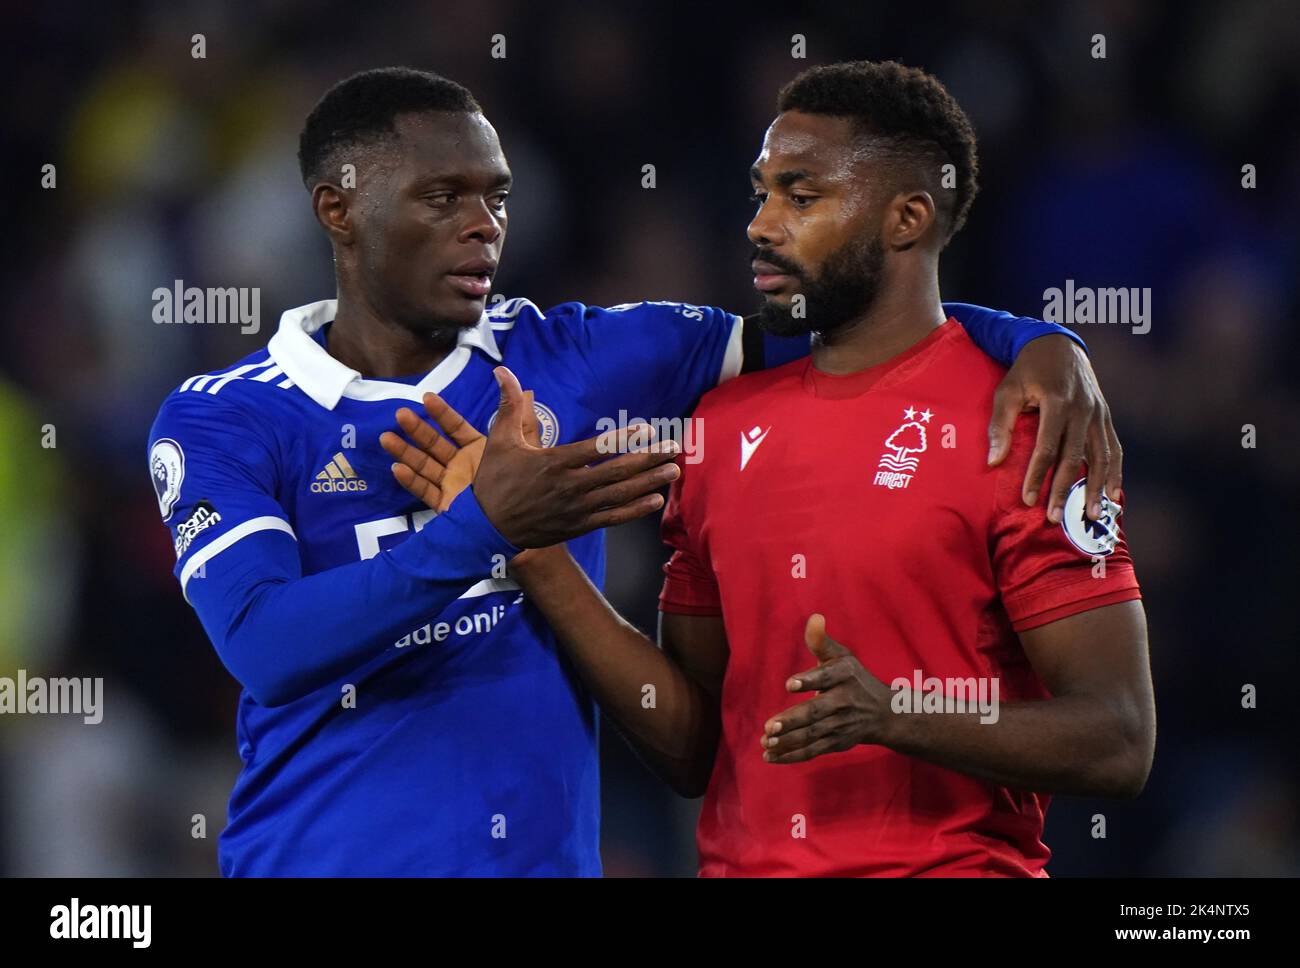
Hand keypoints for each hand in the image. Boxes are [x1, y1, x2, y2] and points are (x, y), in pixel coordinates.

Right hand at [380, 389, 541, 512]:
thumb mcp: (523, 445)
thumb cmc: (524, 481)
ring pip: (424, 465)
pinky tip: (396, 468)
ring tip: (386, 438)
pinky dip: (410, 480)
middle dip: (417, 429)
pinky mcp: (446, 505)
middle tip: (400, 414)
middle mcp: (462, 465)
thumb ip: (521, 416)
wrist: (522, 520)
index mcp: (479, 450)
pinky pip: (424, 491)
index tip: (426, 397)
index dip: (441, 413)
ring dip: (405, 451)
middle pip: (434, 444)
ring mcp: (452, 485)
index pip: (455, 427)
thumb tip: (521, 385)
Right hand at [386, 365, 680, 548]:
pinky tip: (656, 501)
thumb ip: (509, 405)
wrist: (485, 528)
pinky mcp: (578, 526)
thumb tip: (503, 370)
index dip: (623, 439)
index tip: (647, 429)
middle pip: (616, 472)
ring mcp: (577, 509)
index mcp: (553, 463)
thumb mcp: (498, 440)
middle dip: (648, 459)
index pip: (595, 449)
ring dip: (649, 483)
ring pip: (620, 495)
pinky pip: (612, 518)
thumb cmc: (494, 481)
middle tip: (674, 448)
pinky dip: (635, 510)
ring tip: (674, 471)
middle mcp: (570, 487)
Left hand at [761, 614, 892, 764]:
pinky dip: (792, 756)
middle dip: (793, 720)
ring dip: (789, 741)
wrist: (885, 714)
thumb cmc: (855, 679)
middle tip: (770, 726)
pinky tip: (770, 756)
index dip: (809, 680)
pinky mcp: (836, 743)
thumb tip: (814, 617)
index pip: (827, 677)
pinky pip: (813, 751)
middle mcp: (845, 702)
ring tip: (766, 742)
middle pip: (817, 712)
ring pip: (813, 735)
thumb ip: (822, 641)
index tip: (789, 683)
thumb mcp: (842, 657)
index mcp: (845, 676)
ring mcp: (841, 726)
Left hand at [988, 335, 1122, 523]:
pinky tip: (1114, 495)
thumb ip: (1000, 425)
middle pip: (1075, 457)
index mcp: (1057, 403)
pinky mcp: (1106, 416)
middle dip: (1065, 490)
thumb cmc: (1026, 370)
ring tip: (1092, 515)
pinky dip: (1115, 472)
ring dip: (1097, 488)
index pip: (1046, 448)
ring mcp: (1098, 413)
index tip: (1027, 500)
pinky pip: (1114, 448)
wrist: (1058, 344)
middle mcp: (1083, 410)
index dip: (1036, 476)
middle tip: (1056, 518)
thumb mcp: (1007, 390)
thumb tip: (993, 462)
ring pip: (1102, 456)